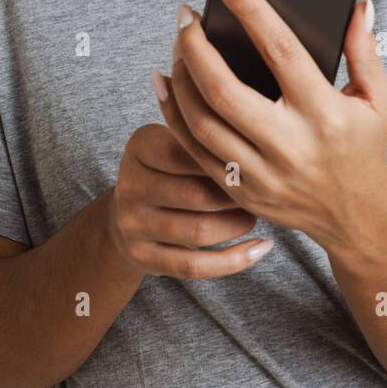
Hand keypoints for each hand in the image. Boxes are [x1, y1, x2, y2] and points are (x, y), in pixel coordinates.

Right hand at [108, 122, 275, 279]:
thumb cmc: (170, 171)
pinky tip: (259, 249)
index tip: (251, 160)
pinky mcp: (142, 257)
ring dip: (237, 225)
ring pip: (197, 232)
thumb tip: (258, 121)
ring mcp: (132, 224)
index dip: (223, 160)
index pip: (185, 152)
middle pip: (195, 194)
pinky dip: (233, 260)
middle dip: (235, 195)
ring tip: (254, 214)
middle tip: (261, 190)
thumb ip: (206, 132)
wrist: (126, 215)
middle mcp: (130, 185)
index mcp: (139, 147)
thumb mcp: (175, 141)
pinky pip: (193, 266)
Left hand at [152, 0, 386, 259]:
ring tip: (177, 45)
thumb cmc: (364, 147)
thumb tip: (358, 5)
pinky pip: (193, 150)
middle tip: (185, 16)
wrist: (357, 218)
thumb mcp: (378, 98)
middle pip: (224, 90)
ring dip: (180, 78)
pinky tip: (165, 83)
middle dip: (195, 47)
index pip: (279, 50)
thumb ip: (364, 50)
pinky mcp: (241, 191)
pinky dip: (173, 113)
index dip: (249, 9)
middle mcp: (290, 144)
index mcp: (323, 112)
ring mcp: (261, 173)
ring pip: (201, 122)